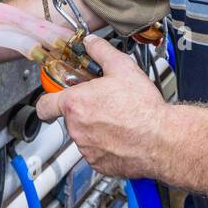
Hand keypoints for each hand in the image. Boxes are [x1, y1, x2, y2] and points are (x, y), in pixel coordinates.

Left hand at [35, 35, 168, 178]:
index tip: (54, 99)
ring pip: (84, 136)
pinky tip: (122, 136)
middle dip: (84, 111)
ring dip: (95, 129)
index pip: (44, 105)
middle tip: (104, 104)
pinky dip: (106, 146)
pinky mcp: (98, 164)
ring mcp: (86, 149)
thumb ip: (101, 52)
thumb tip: (92, 43)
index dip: (49, 101)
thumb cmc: (143, 109)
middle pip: (70, 118)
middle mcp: (76, 128)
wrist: (162, 139)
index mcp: (76, 104)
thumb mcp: (122, 68)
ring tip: (118, 120)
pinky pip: (96, 153)